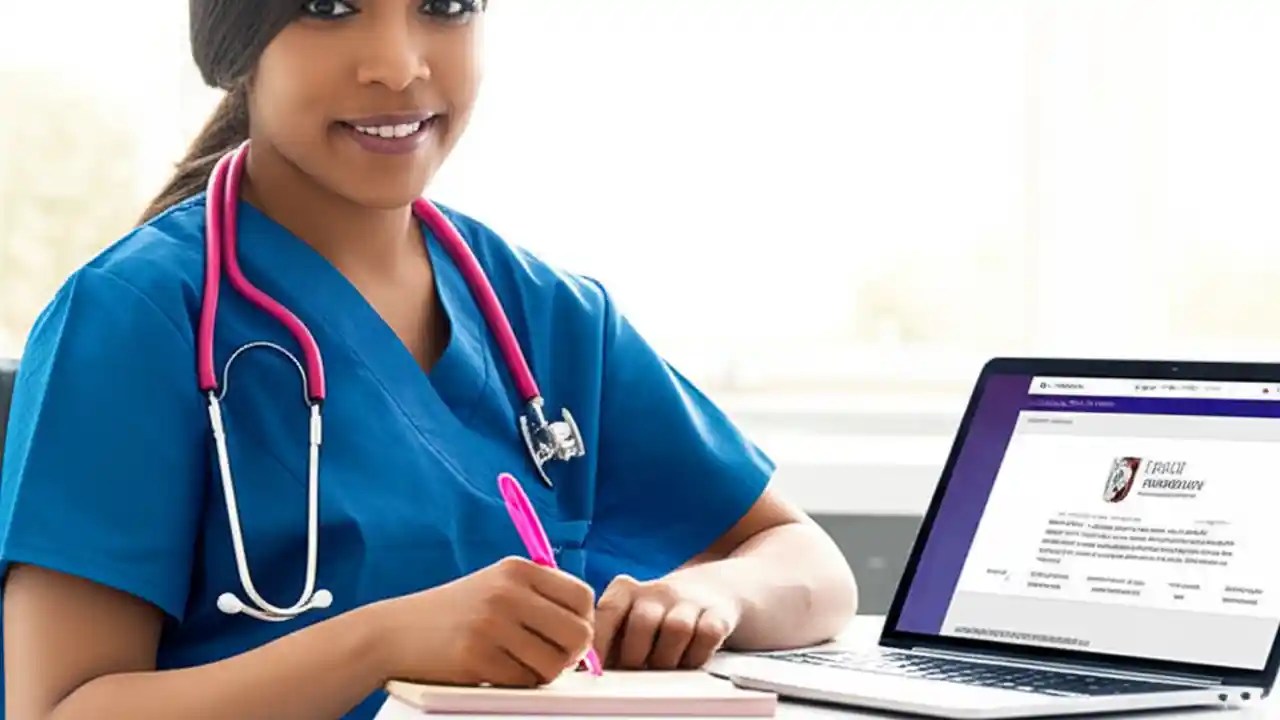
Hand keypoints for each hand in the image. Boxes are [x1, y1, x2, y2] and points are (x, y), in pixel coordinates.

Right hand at [376, 557, 595, 687]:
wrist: (395, 631)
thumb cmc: (454, 613)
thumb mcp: (496, 584)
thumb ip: (539, 597)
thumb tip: (587, 628)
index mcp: (518, 569)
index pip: (582, 597)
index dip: (584, 622)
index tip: (568, 635)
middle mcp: (508, 592)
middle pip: (578, 633)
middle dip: (571, 653)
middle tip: (551, 657)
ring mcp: (492, 624)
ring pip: (555, 664)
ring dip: (543, 672)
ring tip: (520, 663)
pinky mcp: (476, 657)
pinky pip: (524, 682)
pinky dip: (517, 683)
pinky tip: (497, 670)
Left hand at [592, 574, 741, 669]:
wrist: (710, 590)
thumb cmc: (658, 614)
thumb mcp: (629, 617)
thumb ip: (608, 638)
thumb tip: (580, 671)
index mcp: (627, 590)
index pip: (608, 611)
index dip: (600, 643)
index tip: (597, 668)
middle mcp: (658, 591)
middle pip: (642, 622)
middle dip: (636, 656)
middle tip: (635, 672)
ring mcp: (690, 600)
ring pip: (676, 629)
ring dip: (667, 658)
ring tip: (662, 669)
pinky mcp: (718, 612)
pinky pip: (708, 634)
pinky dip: (697, 654)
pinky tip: (688, 660)